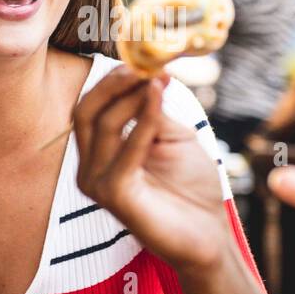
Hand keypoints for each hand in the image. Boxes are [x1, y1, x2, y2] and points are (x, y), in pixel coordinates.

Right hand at [73, 66, 231, 277]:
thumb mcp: (172, 137)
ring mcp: (97, 183)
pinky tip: (158, 99)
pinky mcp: (114, 196)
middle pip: (85, 112)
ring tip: (158, 80)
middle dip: (113, 83)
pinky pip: (125, 150)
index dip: (112, 80)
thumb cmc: (191, 188)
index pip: (91, 108)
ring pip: (103, 125)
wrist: (209, 234)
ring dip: (132, 97)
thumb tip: (146, 75)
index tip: (142, 60)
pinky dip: (143, 121)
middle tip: (141, 64)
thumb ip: (152, 111)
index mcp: (99, 153)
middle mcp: (90, 168)